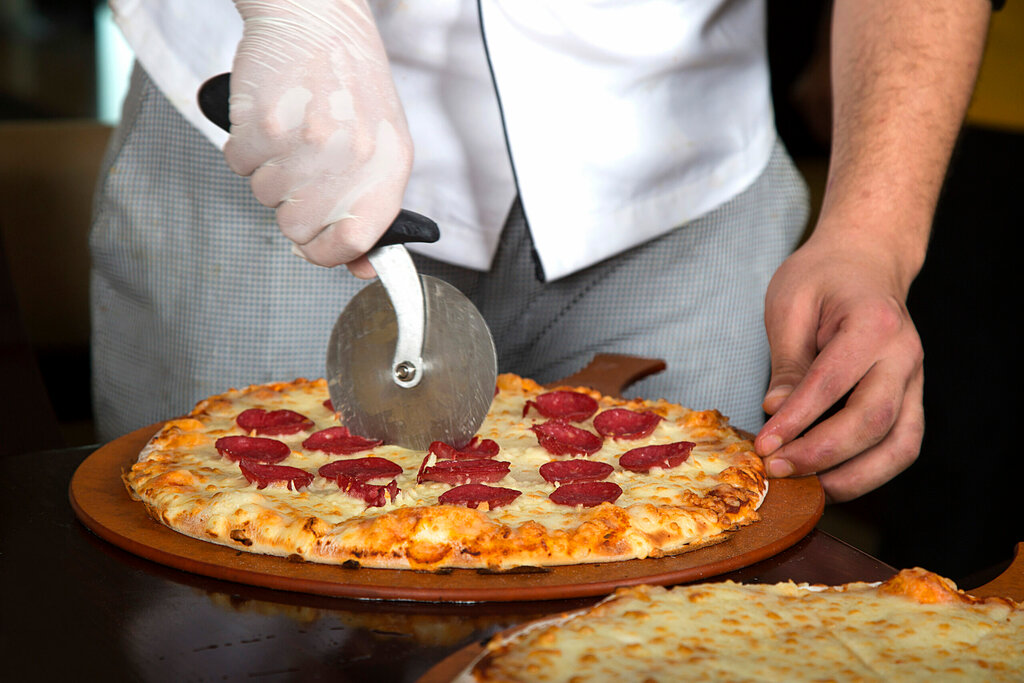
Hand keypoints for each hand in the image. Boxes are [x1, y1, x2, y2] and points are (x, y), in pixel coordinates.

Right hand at [224, 0, 411, 275]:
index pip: (353, 242)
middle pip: (298, 227)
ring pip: (263, 196)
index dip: (326, 254)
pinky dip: (246, 147)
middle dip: (291, 206)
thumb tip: (361, 266)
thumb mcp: (382, 147)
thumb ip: (372, 209)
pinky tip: (270, 119)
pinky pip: (237, 164)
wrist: (319, 18)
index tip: (315, 247)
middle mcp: (352, 157)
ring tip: (291, 133)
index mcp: (388, 168)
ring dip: (269, 172)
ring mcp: (306, 141)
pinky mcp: (264, 124)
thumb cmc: (351, 84)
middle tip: (302, 168)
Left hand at [755, 228, 924, 502]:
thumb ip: (787, 362)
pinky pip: (902, 446)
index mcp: (873, 323)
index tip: (764, 446)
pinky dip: (870, 472)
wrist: (865, 261)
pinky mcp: (912, 399)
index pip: (833, 383)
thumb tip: (777, 412)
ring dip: (854, 477)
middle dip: (822, 454)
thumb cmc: (822, 278)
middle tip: (777, 470)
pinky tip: (830, 480)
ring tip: (806, 489)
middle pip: (873, 420)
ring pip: (899, 445)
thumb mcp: (790, 305)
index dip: (797, 420)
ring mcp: (915, 380)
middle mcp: (904, 355)